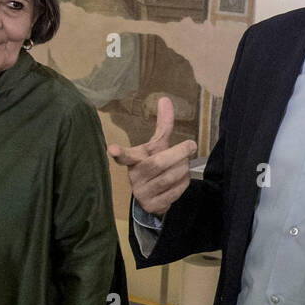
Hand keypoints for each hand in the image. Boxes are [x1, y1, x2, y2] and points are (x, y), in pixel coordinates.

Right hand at [107, 96, 196, 216]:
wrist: (152, 197)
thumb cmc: (154, 164)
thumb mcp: (157, 145)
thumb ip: (163, 125)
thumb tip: (165, 99)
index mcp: (133, 159)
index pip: (125, 156)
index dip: (119, 153)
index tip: (113, 149)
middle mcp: (134, 176)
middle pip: (158, 163)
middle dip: (177, 153)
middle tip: (191, 144)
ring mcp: (142, 192)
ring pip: (170, 177)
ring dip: (183, 167)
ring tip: (185, 163)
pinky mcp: (152, 205)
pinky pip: (176, 190)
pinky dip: (184, 182)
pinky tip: (181, 179)